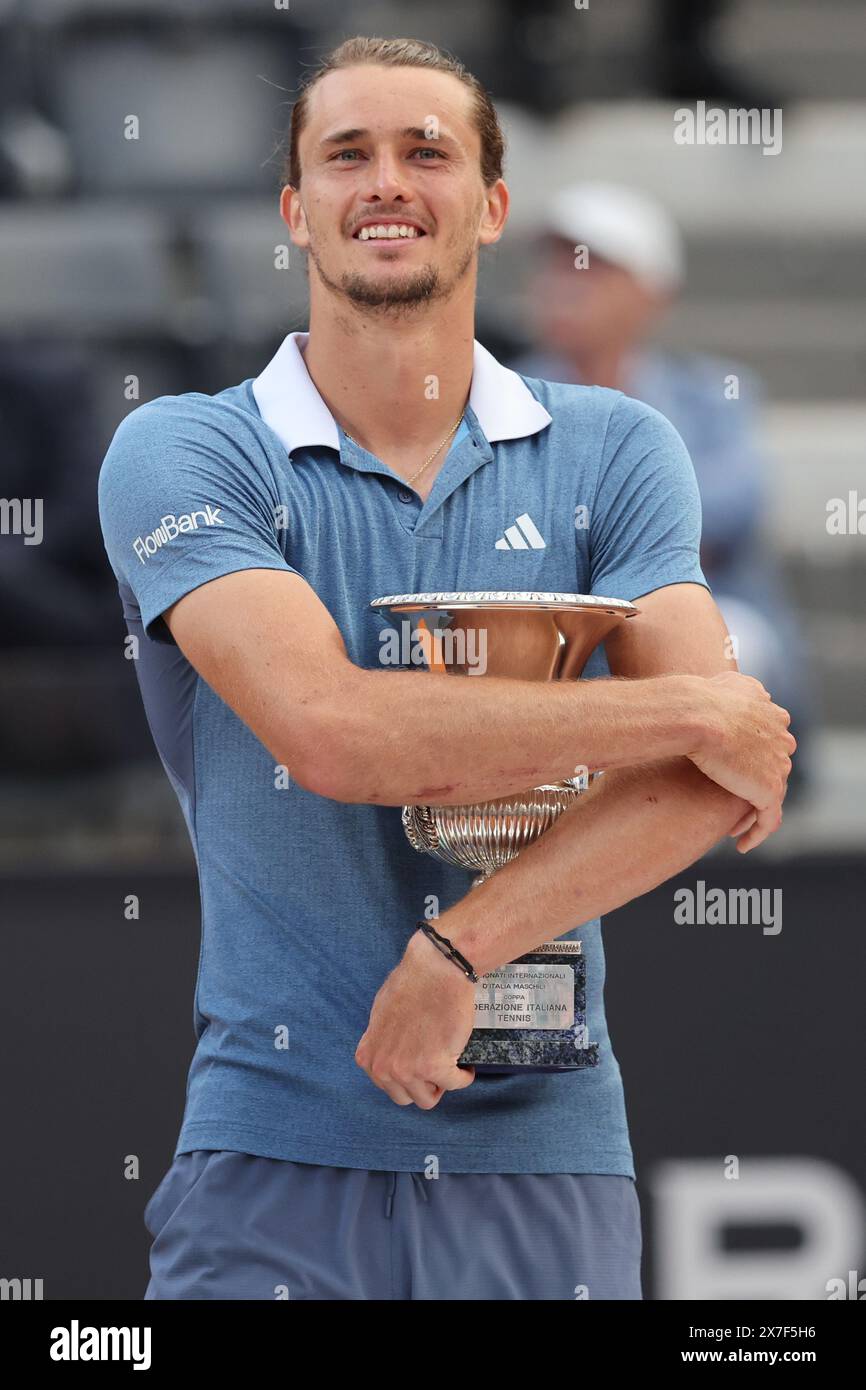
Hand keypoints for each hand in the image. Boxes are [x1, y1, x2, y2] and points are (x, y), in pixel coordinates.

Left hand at [354, 929, 477, 1107]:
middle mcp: (384, 1069)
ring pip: (428, 1099)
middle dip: (422, 1085)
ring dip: (442, 1084)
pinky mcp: (435, 1067)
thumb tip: (390, 1054)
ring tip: (451, 1066)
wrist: (436, 971)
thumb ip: (382, 1042)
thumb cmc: (411, 984)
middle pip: (407, 1097)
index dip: (407, 1077)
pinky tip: (465, 1066)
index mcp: (368, 1058)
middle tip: (436, 1067)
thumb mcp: (380, 1015)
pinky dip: (463, 1077)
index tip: (420, 1066)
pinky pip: (455, 1084)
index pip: (387, 1086)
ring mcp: (408, 1070)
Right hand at [687, 671, 796, 851]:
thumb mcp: (722, 683)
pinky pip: (769, 819)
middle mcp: (782, 739)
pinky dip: (757, 833)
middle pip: (774, 769)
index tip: (732, 770)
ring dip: (754, 812)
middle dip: (755, 786)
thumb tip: (728, 688)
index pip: (770, 741)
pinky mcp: (769, 790)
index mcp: (772, 714)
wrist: (695, 713)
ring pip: (771, 796)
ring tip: (735, 827)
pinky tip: (742, 844)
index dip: (752, 758)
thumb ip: (733, 688)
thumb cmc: (696, 698)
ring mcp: (778, 765)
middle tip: (733, 801)